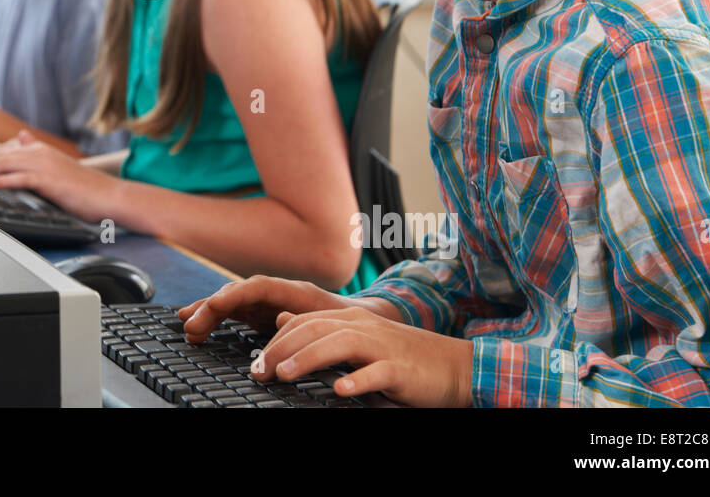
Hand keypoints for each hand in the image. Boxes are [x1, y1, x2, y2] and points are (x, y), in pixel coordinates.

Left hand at [0, 130, 115, 220]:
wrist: (107, 195)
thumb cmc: (81, 186)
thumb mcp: (54, 165)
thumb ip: (34, 152)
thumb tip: (20, 137)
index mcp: (34, 150)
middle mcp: (35, 153)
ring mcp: (42, 165)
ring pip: (1, 166)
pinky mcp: (49, 179)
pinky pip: (20, 178)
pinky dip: (1, 180)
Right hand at [177, 275, 355, 340]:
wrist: (356, 322)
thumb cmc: (347, 324)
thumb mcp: (335, 323)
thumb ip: (310, 319)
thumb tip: (282, 320)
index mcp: (294, 291)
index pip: (258, 286)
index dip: (234, 294)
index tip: (214, 305)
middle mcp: (274, 293)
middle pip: (237, 294)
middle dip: (212, 307)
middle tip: (191, 326)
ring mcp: (265, 302)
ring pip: (230, 302)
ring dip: (207, 313)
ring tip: (187, 327)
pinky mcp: (259, 314)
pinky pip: (231, 313)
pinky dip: (213, 319)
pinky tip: (195, 327)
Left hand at [251, 306, 474, 406]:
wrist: (453, 365)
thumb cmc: (402, 356)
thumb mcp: (358, 338)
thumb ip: (321, 330)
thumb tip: (281, 320)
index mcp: (351, 319)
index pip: (305, 321)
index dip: (276, 339)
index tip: (256, 362)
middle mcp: (363, 327)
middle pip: (315, 329)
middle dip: (282, 348)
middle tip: (259, 370)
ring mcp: (383, 346)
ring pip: (340, 344)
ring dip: (308, 358)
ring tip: (284, 374)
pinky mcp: (401, 369)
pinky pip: (377, 372)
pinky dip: (358, 380)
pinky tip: (340, 390)